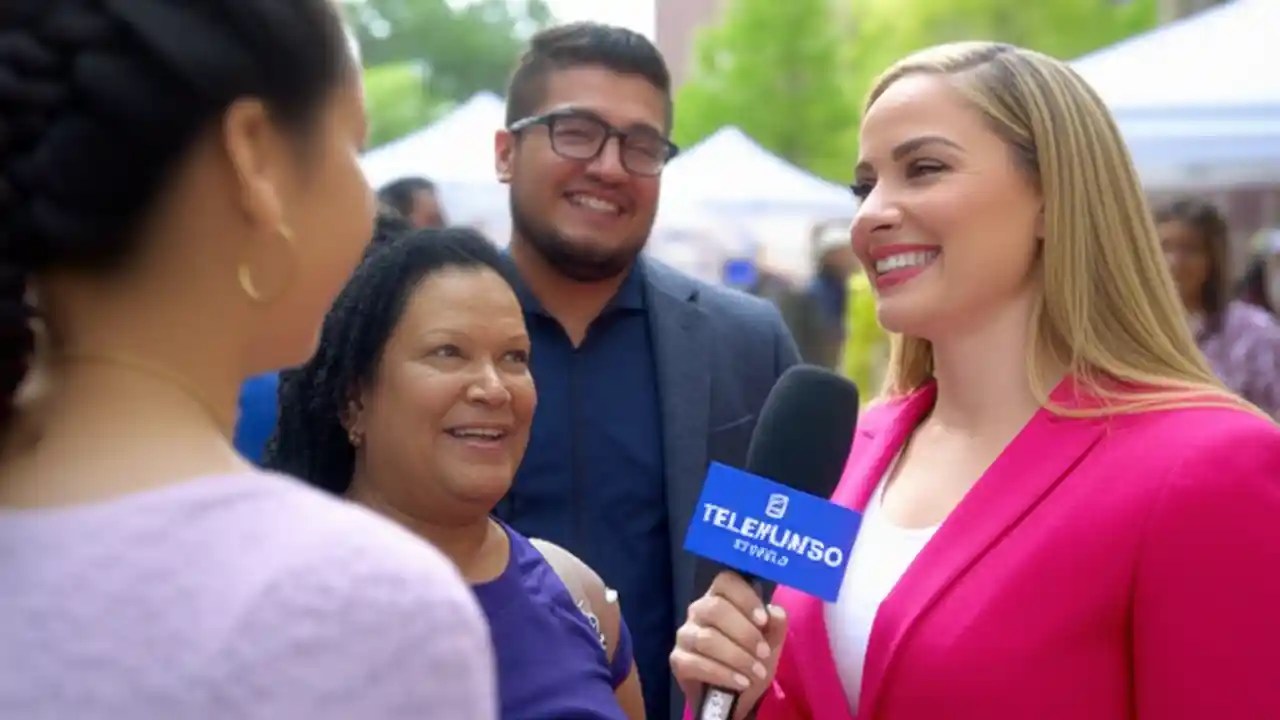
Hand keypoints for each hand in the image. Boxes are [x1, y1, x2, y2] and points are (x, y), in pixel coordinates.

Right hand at [670, 571, 787, 719]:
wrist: (735, 696)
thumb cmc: (751, 658)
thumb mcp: (770, 642)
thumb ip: (775, 625)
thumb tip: (775, 612)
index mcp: (720, 597)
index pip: (725, 581)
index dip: (745, 598)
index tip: (763, 620)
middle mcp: (698, 611)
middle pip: (715, 609)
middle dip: (745, 633)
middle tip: (764, 653)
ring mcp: (685, 635)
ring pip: (707, 638)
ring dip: (738, 657)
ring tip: (757, 673)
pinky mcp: (678, 660)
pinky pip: (697, 664)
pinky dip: (723, 674)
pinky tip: (741, 683)